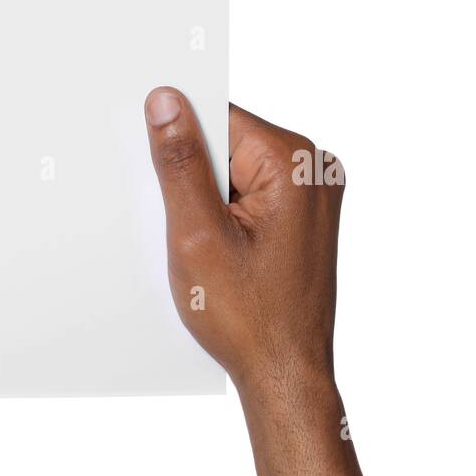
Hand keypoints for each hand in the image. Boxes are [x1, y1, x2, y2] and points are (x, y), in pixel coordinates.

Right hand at [143, 87, 340, 397]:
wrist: (285, 374)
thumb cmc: (249, 317)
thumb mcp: (198, 235)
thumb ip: (181, 163)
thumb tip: (165, 101)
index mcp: (295, 164)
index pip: (219, 117)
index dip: (180, 145)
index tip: (161, 181)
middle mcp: (314, 170)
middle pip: (228, 144)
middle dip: (193, 180)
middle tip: (187, 230)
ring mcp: (313, 195)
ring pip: (236, 173)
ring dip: (207, 204)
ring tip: (208, 251)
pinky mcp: (304, 218)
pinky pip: (250, 196)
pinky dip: (224, 218)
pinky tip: (219, 255)